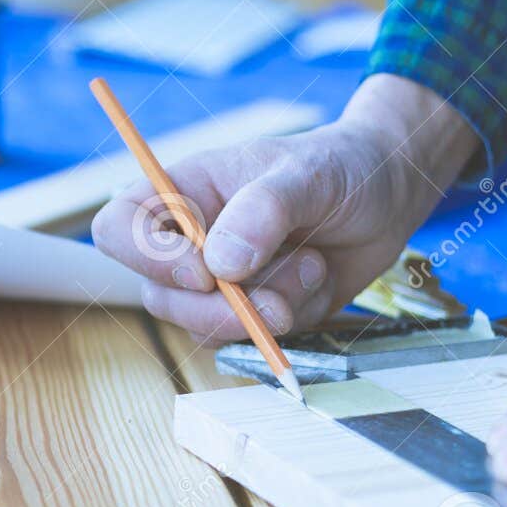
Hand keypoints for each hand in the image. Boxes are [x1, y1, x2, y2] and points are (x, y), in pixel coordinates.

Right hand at [91, 74, 478, 342]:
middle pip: (160, 296)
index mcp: (181, 192)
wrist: (388, 196)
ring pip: (206, 326)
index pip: (117, 229)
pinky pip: (254, 338)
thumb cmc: (341, 167)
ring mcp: (219, 282)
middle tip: (274, 303)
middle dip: (221, 309)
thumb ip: (263, 211)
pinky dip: (294, 316)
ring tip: (314, 266)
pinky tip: (318, 279)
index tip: (204, 271)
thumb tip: (220, 265)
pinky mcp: (252, 312)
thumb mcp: (308, 174)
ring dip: (268, 309)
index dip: (146, 259)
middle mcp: (188, 240)